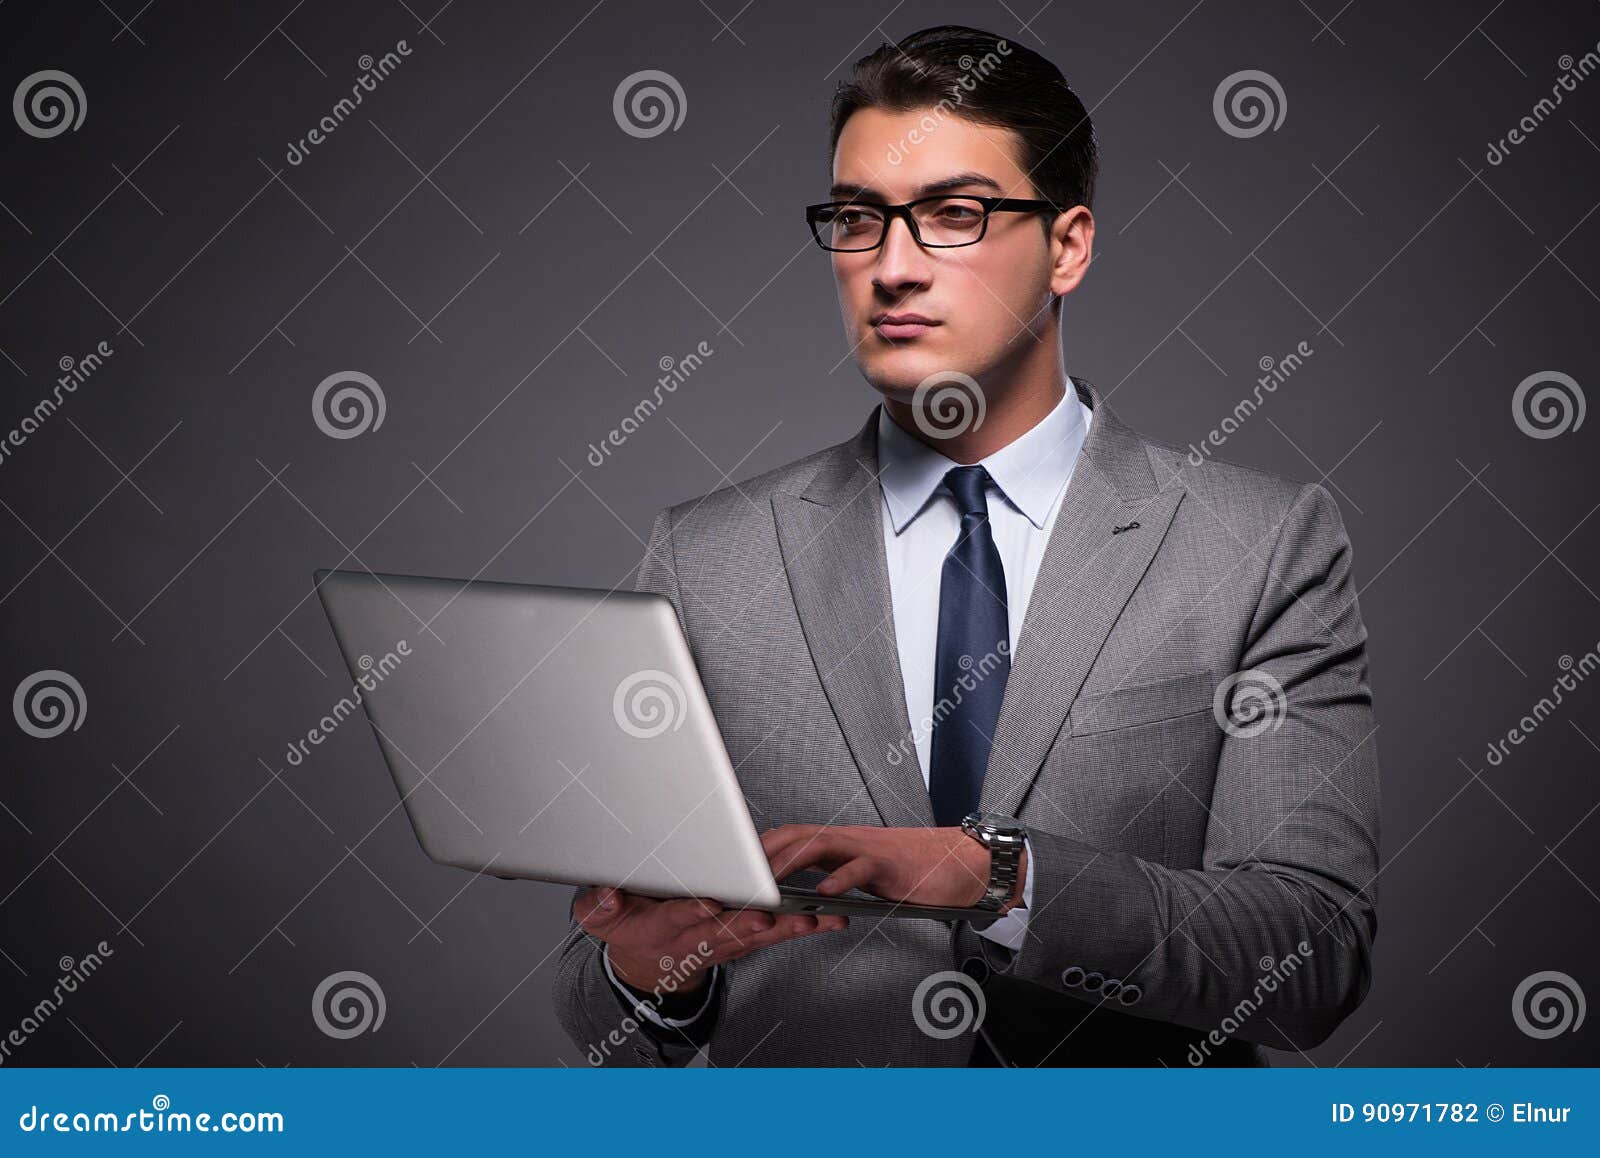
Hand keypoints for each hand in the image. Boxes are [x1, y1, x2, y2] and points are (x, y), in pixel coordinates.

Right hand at [573, 886, 846, 991]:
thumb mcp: (596, 915)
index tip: (707, 903)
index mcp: (661, 925)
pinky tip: (827, 921)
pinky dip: (800, 928)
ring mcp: (722, 940)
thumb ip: (598, 904)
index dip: (691, 911)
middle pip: (723, 929)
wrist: (645, 958)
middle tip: (768, 916)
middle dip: (747, 923)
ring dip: (784, 928)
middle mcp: (695, 936)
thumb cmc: (626, 926)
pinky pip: (774, 935)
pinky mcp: (743, 940)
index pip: (676, 917)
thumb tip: (609, 897)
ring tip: (811, 919)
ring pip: (756, 934)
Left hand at [761, 824, 1026, 910]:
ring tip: (768, 882)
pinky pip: (860, 869)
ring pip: (821, 846)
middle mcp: (851, 840)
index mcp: (844, 843)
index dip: (763, 846)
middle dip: (764, 853)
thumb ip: (840, 876)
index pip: (794, 836)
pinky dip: (840, 880)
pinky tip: (824, 894)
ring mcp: (869, 849)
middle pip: (797, 835)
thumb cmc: (919, 871)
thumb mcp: (870, 874)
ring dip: (790, 863)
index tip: (737, 863)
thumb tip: (811, 890)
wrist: (964, 865)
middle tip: (739, 874)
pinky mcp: (890, 865)